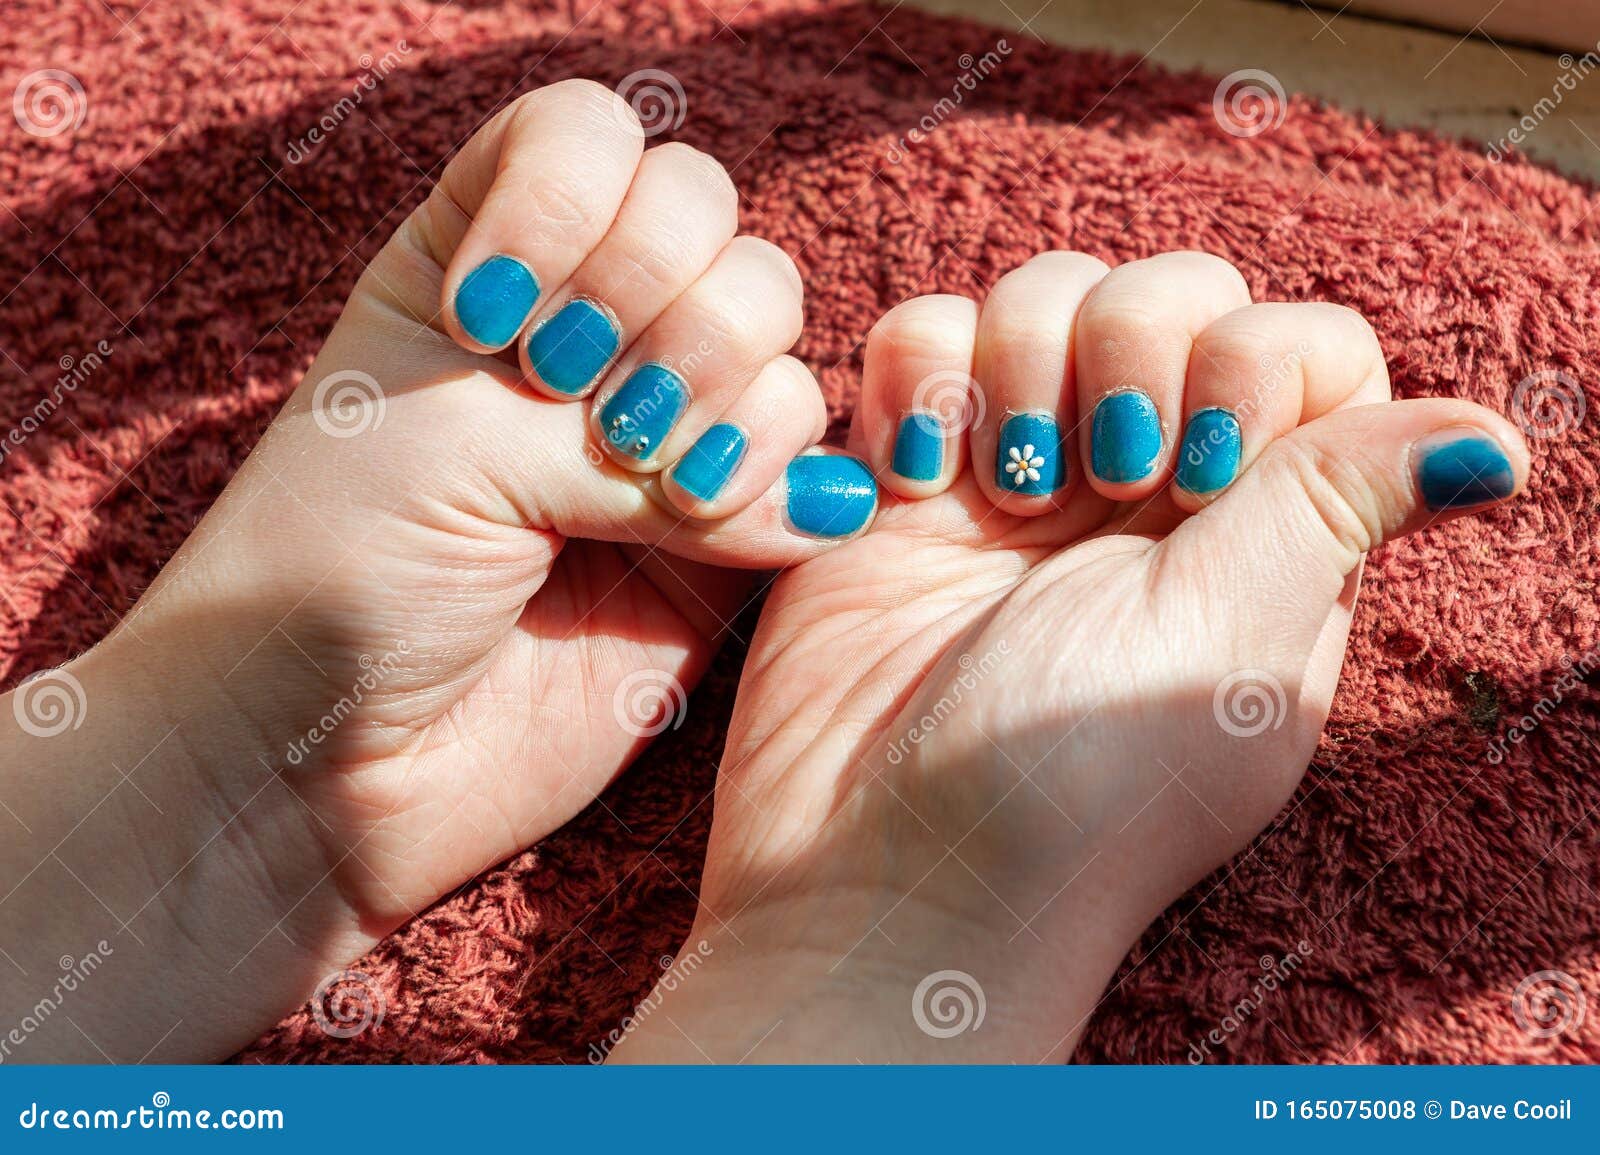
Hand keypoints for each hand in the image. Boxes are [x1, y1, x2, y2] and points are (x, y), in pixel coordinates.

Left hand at [0, 80, 877, 1061]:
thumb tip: (811, 481)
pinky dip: (787, 483)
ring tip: (655, 491)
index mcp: (477, 263)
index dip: (573, 200)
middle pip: (708, 222)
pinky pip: (809, 471)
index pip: (590, 136)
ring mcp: (655, 434)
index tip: (499, 320)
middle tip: (587, 403)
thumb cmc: (337, 578)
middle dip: (670, 303)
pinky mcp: (713, 544)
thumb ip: (630, 426)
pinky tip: (712, 526)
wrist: (329, 767)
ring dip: (731, 398)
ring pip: (777, 340)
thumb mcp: (446, 439)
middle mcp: (579, 333)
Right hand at [608, 250, 1527, 1062]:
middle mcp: (1145, 485)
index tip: (1194, 481)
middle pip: (1171, 291)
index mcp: (1258, 532)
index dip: (1251, 365)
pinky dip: (919, 381)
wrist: (872, 858)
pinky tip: (914, 482)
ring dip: (1017, 362)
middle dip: (1126, 349)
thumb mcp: (1225, 641)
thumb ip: (1336, 503)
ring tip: (999, 492)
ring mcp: (1022, 467)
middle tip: (1101, 484)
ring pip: (1041, 291)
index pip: (1303, 348)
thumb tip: (1500, 441)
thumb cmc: (1070, 781)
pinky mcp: (912, 469)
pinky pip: (924, 337)